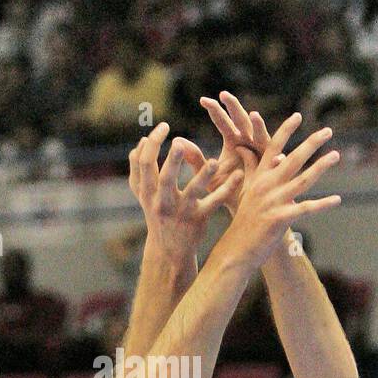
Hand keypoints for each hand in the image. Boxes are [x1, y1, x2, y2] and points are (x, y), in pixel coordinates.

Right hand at [128, 121, 242, 259]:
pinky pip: (215, 202)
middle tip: (180, 143)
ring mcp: (181, 211)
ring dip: (204, 175)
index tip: (164, 126)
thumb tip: (139, 142)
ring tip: (215, 161)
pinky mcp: (199, 219)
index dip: (152, 144)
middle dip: (172, 161)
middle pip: (164, 178)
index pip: (144, 163)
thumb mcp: (144, 196)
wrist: (169, 251)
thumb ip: (139, 171)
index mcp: (148, 192)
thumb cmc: (157, 216)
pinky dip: (227, 188)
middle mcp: (162, 201)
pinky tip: (239, 175)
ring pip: (193, 191)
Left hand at [200, 90, 281, 213]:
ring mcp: (264, 154)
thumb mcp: (209, 175)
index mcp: (234, 141)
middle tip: (224, 95)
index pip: (224, 122)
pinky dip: (277, 160)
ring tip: (253, 115)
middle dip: (234, 108)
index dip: (215, 111)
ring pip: (262, 137)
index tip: (203, 100)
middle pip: (243, 121)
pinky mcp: (274, 170)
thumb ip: (196, 160)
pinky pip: (276, 163)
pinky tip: (276, 158)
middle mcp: (250, 143)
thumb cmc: (226, 192)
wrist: (244, 210)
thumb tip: (178, 142)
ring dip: (259, 126)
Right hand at [221, 120, 340, 271]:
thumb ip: (249, 169)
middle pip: (292, 159)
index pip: (272, 148)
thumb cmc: (244, 221)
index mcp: (259, 179)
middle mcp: (266, 186)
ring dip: (320, 166)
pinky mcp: (280, 218)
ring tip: (335, 155)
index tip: (297, 116)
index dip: (285, 131)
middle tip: (327, 131)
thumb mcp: (244, 191)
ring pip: (302, 180)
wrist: (236, 249)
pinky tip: (337, 199)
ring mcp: (273, 202)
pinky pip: (306, 208)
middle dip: (311, 143)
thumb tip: (243, 148)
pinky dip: (322, 204)